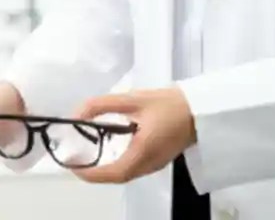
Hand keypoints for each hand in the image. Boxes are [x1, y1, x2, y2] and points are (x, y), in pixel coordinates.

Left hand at [69, 88, 196, 183]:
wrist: (202, 110)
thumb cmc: (169, 103)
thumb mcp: (133, 98)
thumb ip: (102, 105)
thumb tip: (77, 115)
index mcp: (144, 151)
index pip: (114, 172)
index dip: (91, 173)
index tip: (72, 165)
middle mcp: (150, 164)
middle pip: (118, 176)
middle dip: (94, 172)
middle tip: (76, 160)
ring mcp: (156, 164)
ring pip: (126, 174)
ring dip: (105, 169)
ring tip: (87, 155)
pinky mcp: (159, 160)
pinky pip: (134, 168)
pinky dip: (117, 165)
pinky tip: (108, 151)